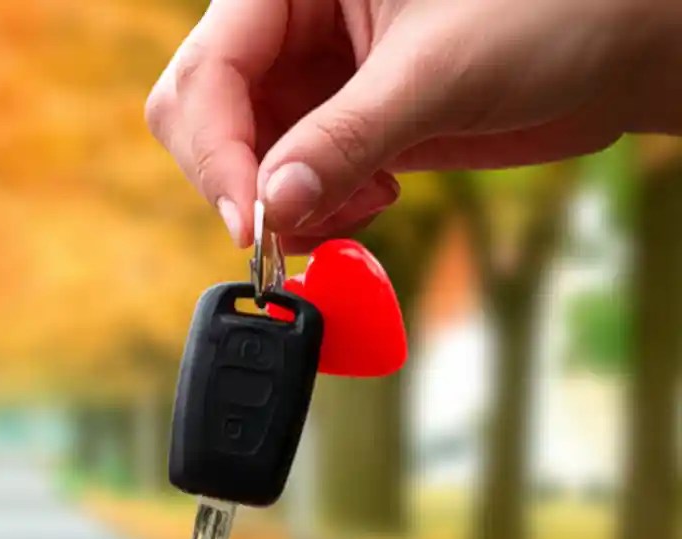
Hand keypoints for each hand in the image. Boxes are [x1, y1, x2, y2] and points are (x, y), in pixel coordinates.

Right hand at [146, 0, 681, 250]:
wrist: (618, 45)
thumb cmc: (551, 11)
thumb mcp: (438, 71)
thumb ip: (347, 139)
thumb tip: (272, 208)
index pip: (209, 70)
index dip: (216, 149)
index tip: (249, 219)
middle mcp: (291, 25)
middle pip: (207, 117)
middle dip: (241, 181)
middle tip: (284, 230)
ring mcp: (313, 77)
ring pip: (246, 159)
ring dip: (284, 204)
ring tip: (355, 206)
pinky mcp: (340, 122)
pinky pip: (291, 181)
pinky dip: (315, 210)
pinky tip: (370, 198)